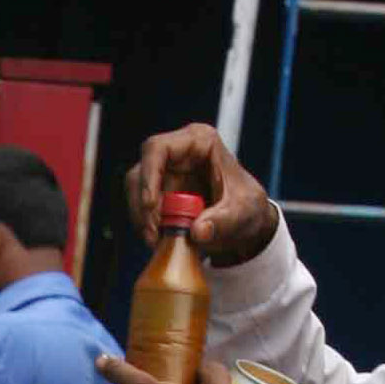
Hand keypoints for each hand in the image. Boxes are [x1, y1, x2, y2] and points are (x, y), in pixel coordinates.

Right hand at [128, 124, 280, 267]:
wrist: (245, 223)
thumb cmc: (247, 207)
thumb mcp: (243, 213)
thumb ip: (223, 221)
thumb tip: (198, 231)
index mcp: (199, 142)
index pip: (159, 149)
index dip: (149, 175)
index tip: (150, 205)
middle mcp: (177, 154)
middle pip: (141, 171)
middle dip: (142, 206)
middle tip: (154, 234)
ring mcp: (166, 174)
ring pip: (136, 191)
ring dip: (142, 219)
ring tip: (158, 241)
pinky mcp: (160, 195)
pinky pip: (142, 209)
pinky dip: (147, 226)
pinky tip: (160, 241)